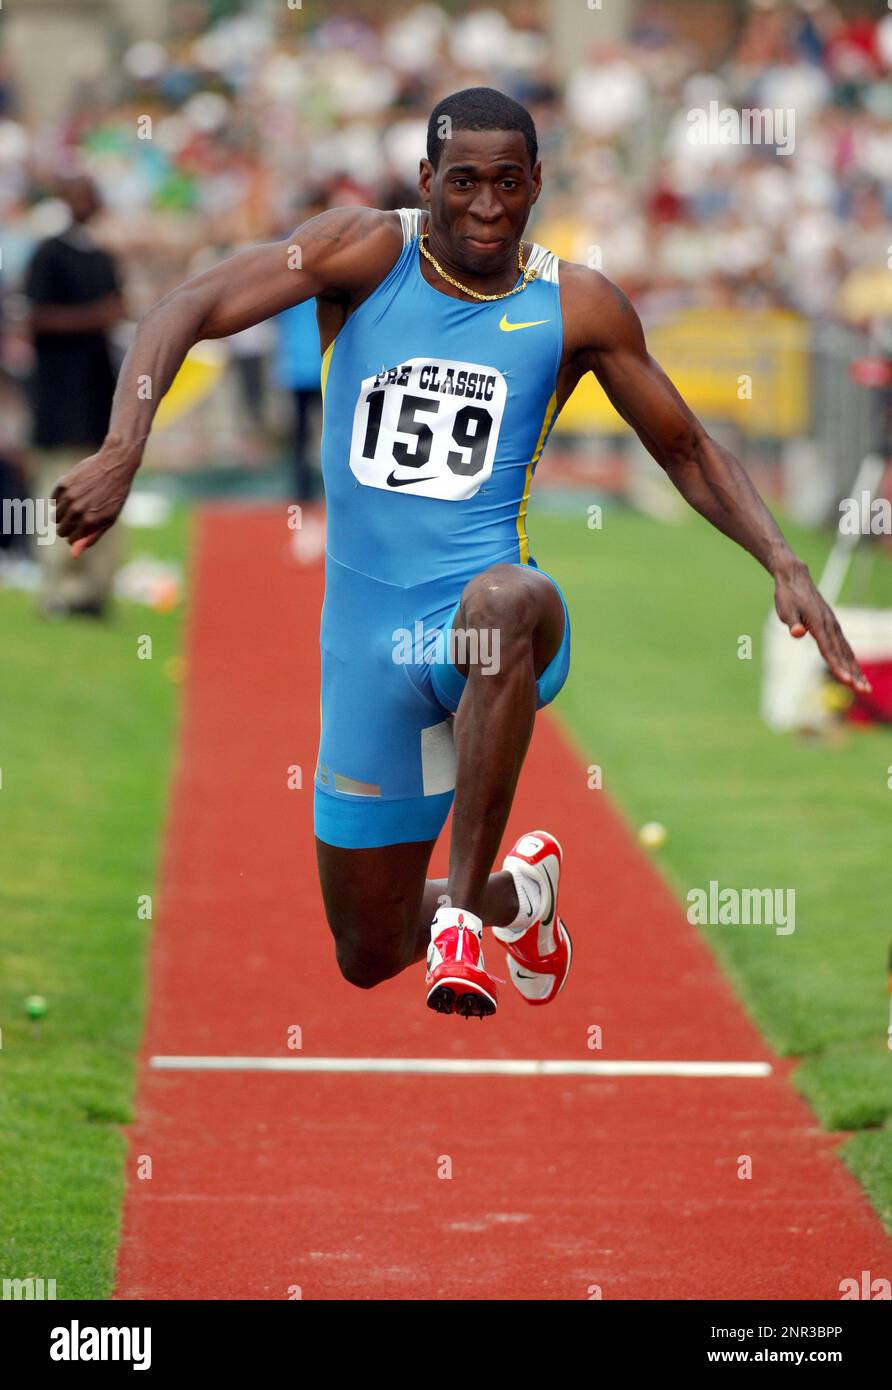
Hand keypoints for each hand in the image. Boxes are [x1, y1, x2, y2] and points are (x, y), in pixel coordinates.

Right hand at [52, 444, 137, 553]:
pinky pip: (53, 500)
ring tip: (78, 506)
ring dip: (63, 515)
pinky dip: (60, 500)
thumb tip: (73, 554)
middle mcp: (77, 511)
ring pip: (55, 516)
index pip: (71, 539)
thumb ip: (91, 537)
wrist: (115, 465)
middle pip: (60, 530)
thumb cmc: (115, 495)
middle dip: (68, 527)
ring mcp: (69, 497)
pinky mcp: (63, 484)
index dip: (77, 536)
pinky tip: (74, 494)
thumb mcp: (109, 519)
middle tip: (81, 517)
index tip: (84, 528)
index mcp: (89, 522)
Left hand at [774, 557, 870, 693]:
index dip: (836, 666)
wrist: (795, 579)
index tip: (845, 681)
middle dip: (853, 674)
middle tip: (864, 690)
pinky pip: (844, 646)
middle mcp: (830, 626)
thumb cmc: (787, 596)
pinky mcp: (832, 625)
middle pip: (843, 654)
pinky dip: (851, 659)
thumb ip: (792, 623)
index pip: (828, 650)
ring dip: (856, 669)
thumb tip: (797, 633)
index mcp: (819, 624)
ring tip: (864, 686)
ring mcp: (833, 625)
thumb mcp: (785, 609)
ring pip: (847, 651)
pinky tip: (855, 670)